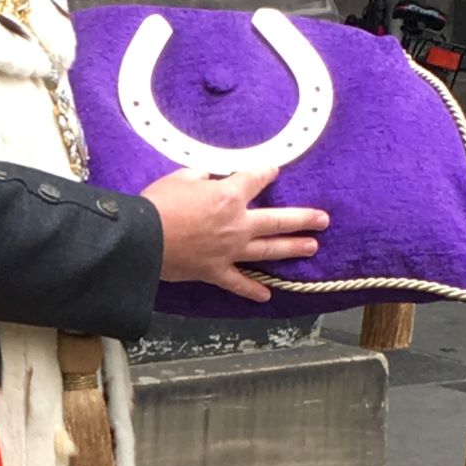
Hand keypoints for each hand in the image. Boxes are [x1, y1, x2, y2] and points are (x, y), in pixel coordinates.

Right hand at [139, 165, 328, 301]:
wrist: (142, 240)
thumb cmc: (158, 205)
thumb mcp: (181, 178)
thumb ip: (202, 177)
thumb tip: (211, 179)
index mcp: (229, 196)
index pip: (256, 179)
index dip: (266, 173)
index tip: (274, 171)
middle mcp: (237, 224)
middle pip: (277, 220)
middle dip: (303, 219)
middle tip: (323, 220)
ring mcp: (229, 251)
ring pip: (268, 250)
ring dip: (292, 248)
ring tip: (312, 247)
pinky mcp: (215, 272)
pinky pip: (238, 283)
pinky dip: (253, 290)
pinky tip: (267, 295)